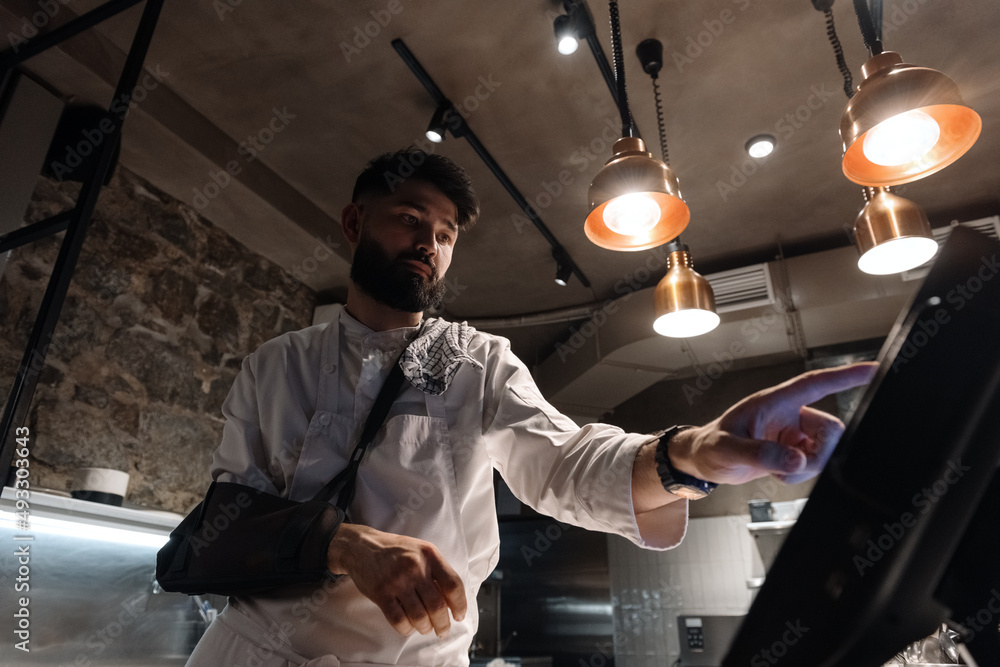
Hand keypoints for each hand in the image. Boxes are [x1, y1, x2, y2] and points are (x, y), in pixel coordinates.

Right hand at [327, 523, 466, 637]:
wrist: (362, 546)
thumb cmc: (396, 550)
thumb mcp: (421, 551)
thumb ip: (437, 570)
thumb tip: (452, 600)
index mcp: (430, 555)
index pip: (453, 585)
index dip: (460, 605)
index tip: (459, 616)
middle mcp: (415, 567)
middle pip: (437, 605)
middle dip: (443, 624)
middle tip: (443, 631)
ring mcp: (397, 581)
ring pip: (419, 616)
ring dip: (425, 628)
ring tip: (425, 629)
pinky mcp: (381, 593)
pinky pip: (398, 620)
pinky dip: (406, 629)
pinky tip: (408, 627)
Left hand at [669, 362, 877, 485]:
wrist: (703, 461)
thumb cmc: (710, 446)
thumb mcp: (729, 450)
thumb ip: (761, 454)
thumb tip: (796, 461)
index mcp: (775, 402)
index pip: (817, 383)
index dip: (847, 376)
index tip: (876, 370)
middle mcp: (789, 414)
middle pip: (831, 428)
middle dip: (818, 453)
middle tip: (791, 466)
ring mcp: (793, 433)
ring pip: (826, 449)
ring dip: (808, 467)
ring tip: (778, 471)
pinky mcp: (794, 449)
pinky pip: (815, 463)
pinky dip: (801, 474)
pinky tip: (779, 472)